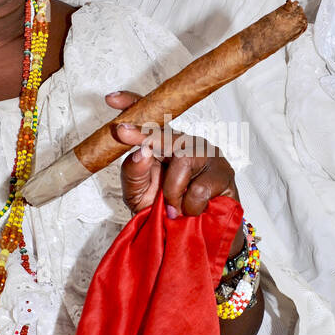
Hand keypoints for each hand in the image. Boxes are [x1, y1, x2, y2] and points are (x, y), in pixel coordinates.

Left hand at [105, 91, 237, 216]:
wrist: (195, 236)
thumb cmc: (165, 210)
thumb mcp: (138, 194)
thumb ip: (133, 173)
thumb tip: (140, 152)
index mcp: (163, 145)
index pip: (149, 119)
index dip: (133, 104)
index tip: (110, 98)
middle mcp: (185, 143)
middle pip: (164, 132)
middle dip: (142, 133)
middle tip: (121, 131)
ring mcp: (207, 154)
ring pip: (182, 160)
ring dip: (172, 192)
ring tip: (175, 208)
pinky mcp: (224, 172)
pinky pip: (198, 188)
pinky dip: (190, 206)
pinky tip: (194, 210)